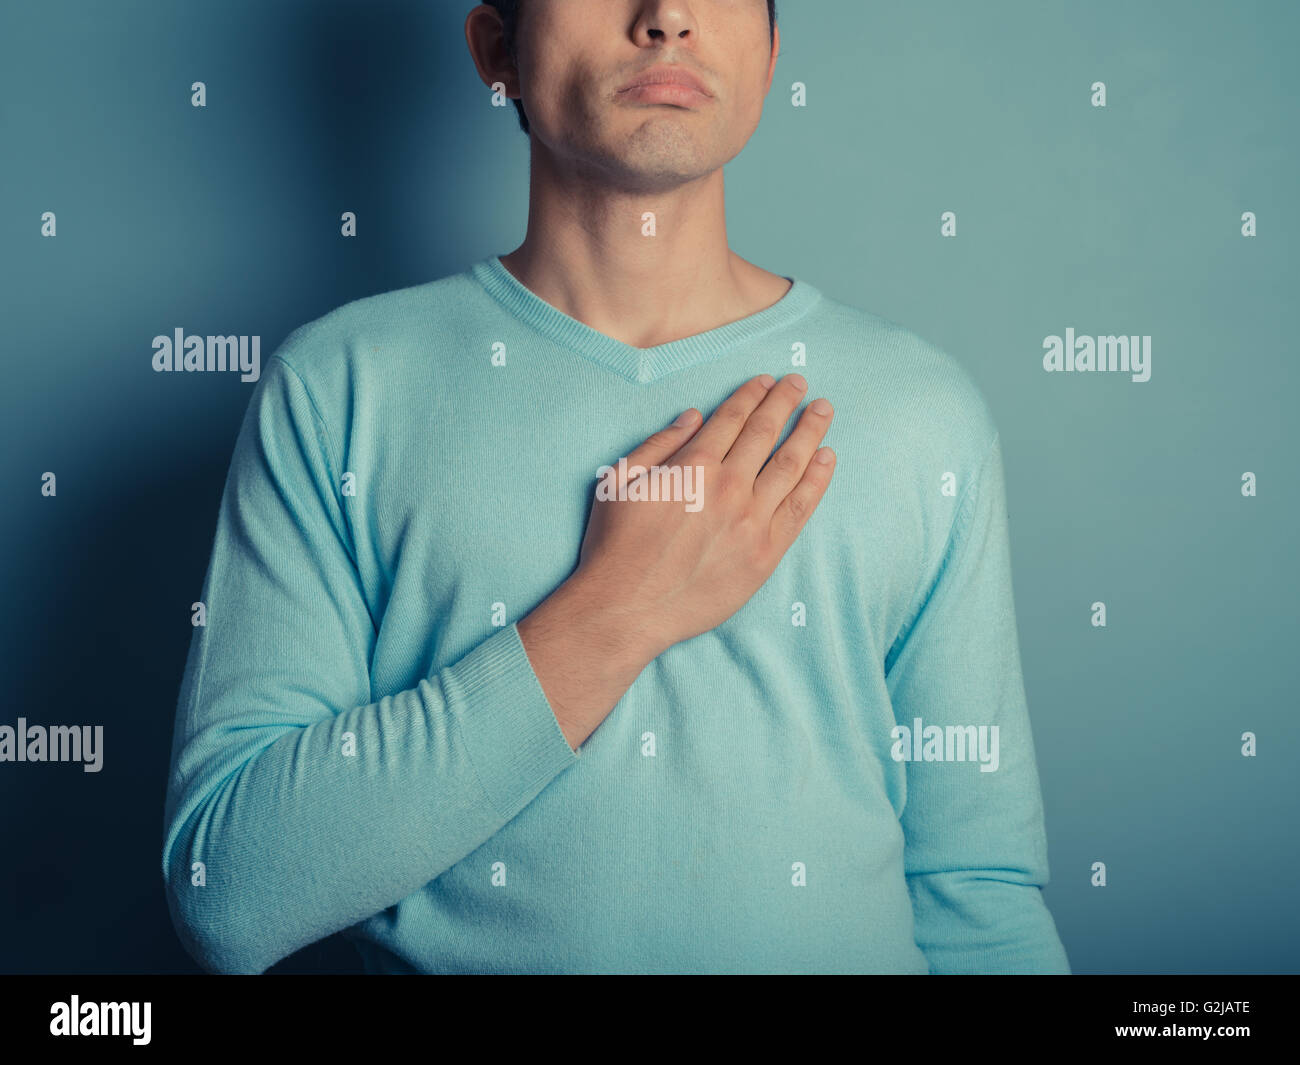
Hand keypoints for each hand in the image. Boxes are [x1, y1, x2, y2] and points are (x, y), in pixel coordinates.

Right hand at [574, 372, 835, 657]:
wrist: (627, 609)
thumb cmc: (615, 547)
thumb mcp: (617, 482)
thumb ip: (658, 445)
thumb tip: (693, 417)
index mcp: (693, 467)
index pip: (732, 419)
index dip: (751, 395)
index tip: (766, 382)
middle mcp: (728, 488)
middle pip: (766, 433)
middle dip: (785, 403)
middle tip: (798, 384)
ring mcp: (751, 522)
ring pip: (791, 465)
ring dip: (810, 432)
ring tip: (822, 410)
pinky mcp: (764, 554)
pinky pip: (800, 509)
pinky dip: (817, 480)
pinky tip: (827, 458)